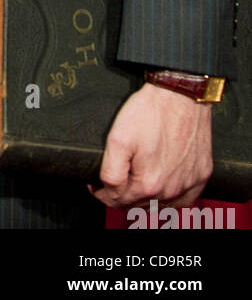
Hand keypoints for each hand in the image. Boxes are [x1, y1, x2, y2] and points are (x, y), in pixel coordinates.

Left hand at [89, 82, 212, 208]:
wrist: (180, 94)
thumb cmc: (150, 111)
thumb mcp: (117, 138)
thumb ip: (110, 171)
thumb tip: (105, 189)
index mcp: (149, 184)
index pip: (117, 201)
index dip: (102, 192)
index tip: (97, 183)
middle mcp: (171, 190)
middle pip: (138, 205)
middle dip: (122, 195)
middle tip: (115, 179)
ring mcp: (188, 184)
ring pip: (160, 205)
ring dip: (145, 197)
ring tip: (135, 180)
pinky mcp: (201, 176)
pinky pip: (183, 199)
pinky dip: (170, 197)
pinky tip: (161, 186)